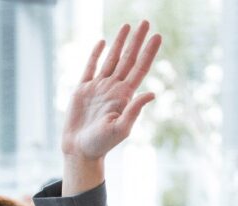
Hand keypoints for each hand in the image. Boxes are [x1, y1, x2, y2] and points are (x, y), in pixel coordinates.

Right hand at [62, 21, 160, 161]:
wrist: (79, 150)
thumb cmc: (101, 144)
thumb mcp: (121, 129)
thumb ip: (134, 111)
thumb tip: (152, 93)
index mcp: (124, 96)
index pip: (139, 69)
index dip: (149, 52)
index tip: (158, 36)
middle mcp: (113, 88)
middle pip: (128, 59)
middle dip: (137, 41)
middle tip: (145, 23)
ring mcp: (98, 87)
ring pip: (111, 59)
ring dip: (119, 42)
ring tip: (127, 26)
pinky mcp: (82, 90)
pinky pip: (91, 67)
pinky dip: (96, 54)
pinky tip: (103, 43)